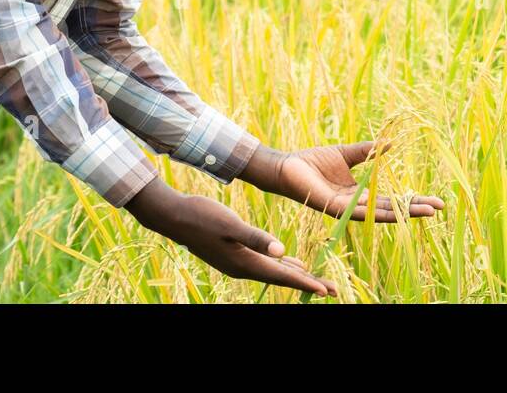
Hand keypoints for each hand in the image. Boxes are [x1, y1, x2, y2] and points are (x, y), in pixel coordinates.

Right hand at [126, 178, 336, 296]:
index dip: (305, 283)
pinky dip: (279, 264)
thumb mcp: (230, 224)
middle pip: (282, 278)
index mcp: (244, 262)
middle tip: (333, 290)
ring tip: (317, 280)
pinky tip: (287, 260)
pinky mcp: (233, 254)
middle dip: (308, 283)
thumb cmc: (202, 216)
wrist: (174, 216)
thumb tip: (281, 251)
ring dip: (295, 275)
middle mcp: (243, 267)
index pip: (282, 276)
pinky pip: (263, 264)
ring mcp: (237, 262)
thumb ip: (256, 238)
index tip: (326, 290)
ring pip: (273, 271)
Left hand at [246, 139, 445, 221]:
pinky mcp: (334, 207)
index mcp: (359, 193)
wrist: (286, 166)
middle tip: (439, 208)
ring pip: (379, 213)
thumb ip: (367, 151)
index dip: (412, 199)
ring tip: (425, 212)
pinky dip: (377, 210)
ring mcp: (346, 209)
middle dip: (414, 209)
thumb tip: (391, 143)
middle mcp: (355, 205)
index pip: (390, 199)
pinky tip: (394, 210)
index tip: (435, 199)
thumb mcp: (346, 154)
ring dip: (402, 213)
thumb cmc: (312, 161)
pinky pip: (359, 210)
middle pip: (390, 209)